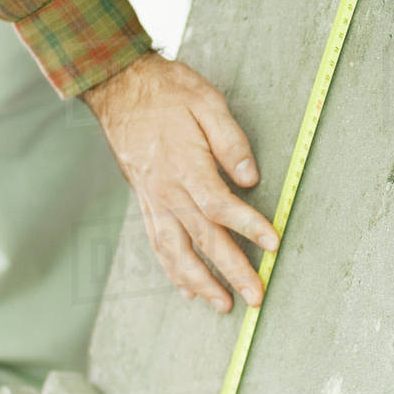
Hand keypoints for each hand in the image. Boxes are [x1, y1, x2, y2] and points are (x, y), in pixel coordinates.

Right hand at [84, 52, 278, 310]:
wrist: (120, 88)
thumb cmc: (168, 91)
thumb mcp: (206, 102)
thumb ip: (230, 141)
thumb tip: (251, 177)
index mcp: (186, 166)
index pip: (220, 206)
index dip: (249, 227)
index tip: (273, 244)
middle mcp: (167, 191)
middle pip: (203, 239)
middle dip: (232, 271)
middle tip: (256, 297)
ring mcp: (153, 200)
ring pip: (176, 252)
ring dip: (200, 283)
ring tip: (223, 305)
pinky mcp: (144, 202)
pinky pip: (157, 244)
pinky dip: (172, 270)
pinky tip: (186, 288)